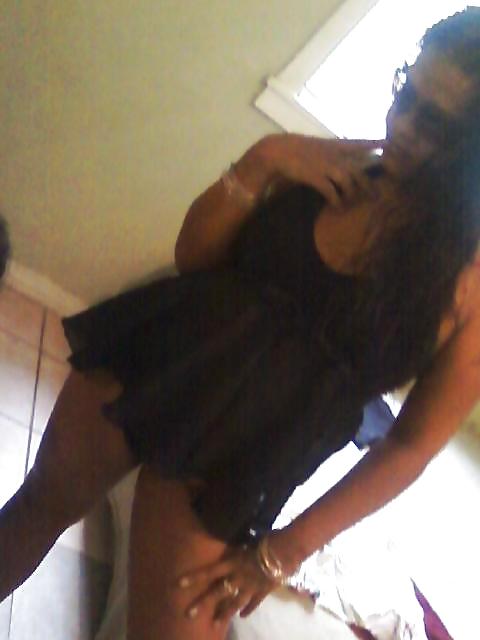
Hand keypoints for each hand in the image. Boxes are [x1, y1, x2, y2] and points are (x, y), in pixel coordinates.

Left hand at [177, 544, 275, 624]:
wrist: (286, 549)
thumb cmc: (266, 539)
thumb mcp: (246, 541)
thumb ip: (236, 549)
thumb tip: (229, 546)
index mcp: (233, 562)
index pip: (209, 571)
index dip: (194, 577)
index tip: (179, 584)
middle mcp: (239, 576)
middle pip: (218, 591)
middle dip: (203, 603)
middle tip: (188, 614)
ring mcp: (251, 586)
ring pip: (234, 602)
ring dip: (224, 613)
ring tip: (214, 624)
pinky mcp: (264, 591)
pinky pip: (254, 603)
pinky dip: (248, 610)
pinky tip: (243, 616)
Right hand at [247, 133, 383, 207]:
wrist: (278, 151)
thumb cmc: (299, 149)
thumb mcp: (322, 146)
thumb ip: (336, 151)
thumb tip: (348, 161)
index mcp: (338, 146)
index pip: (364, 143)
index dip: (380, 146)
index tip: (394, 149)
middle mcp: (336, 155)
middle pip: (361, 171)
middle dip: (369, 186)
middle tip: (376, 198)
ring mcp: (327, 166)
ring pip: (349, 184)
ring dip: (352, 197)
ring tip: (350, 204)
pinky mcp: (317, 177)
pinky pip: (333, 193)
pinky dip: (337, 203)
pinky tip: (337, 207)